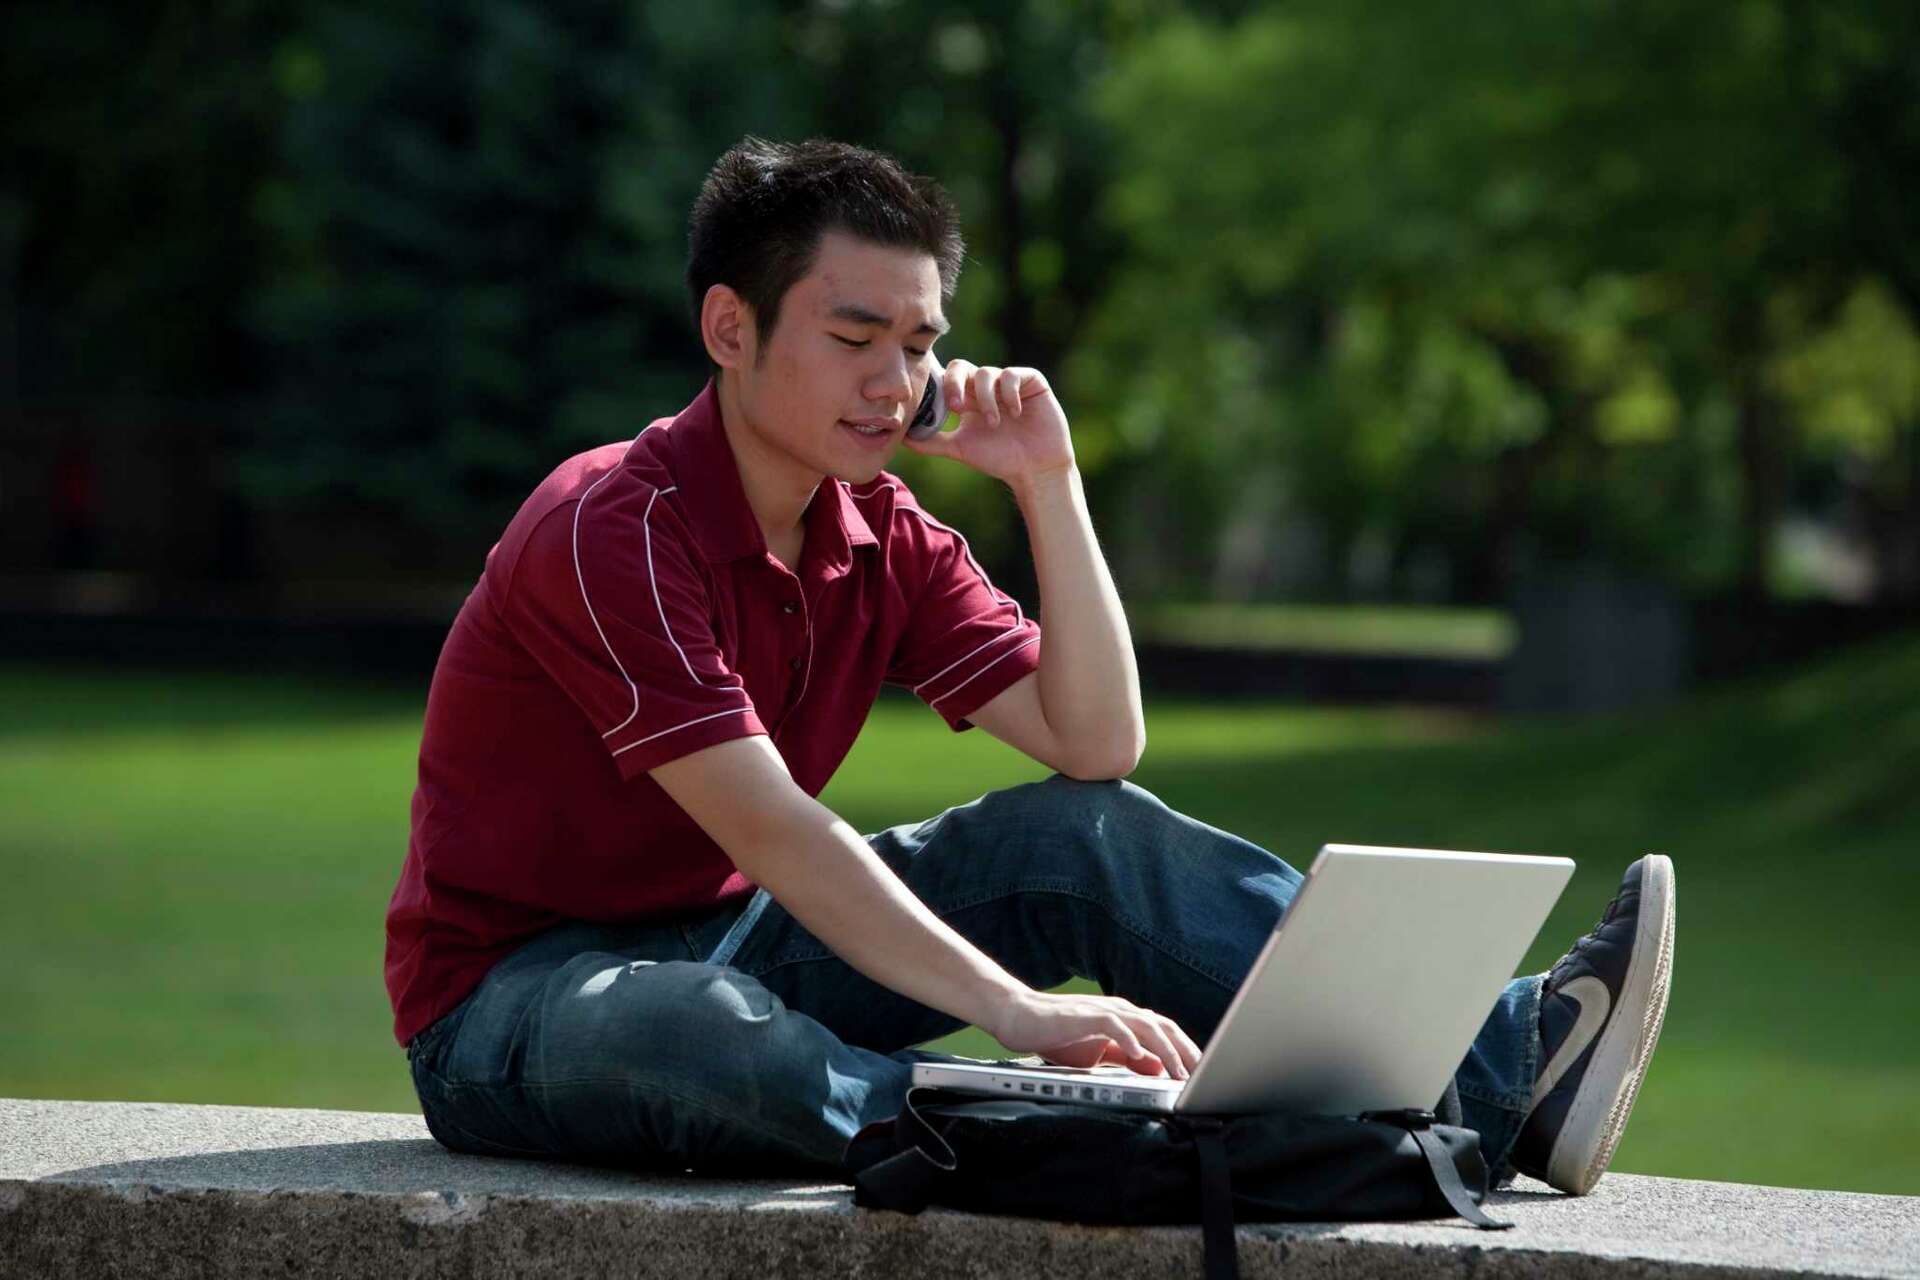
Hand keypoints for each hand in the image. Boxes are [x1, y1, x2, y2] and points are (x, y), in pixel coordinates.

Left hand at [900, 358, 1075, 487]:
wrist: (1034, 469)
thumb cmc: (999, 459)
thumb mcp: (960, 449)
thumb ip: (932, 442)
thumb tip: (902, 438)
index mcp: (968, 398)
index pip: (948, 378)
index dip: (943, 386)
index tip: (945, 408)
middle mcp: (986, 387)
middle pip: (962, 367)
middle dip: (956, 384)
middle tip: (956, 407)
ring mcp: (1008, 382)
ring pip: (986, 373)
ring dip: (985, 399)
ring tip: (993, 423)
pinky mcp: (1031, 381)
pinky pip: (1013, 375)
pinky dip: (1009, 394)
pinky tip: (1015, 413)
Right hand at [988, 988, 1201, 1080]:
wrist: (1020, 1017)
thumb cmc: (1058, 1034)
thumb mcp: (1099, 1053)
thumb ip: (1126, 1058)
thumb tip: (1157, 1068)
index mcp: (1127, 1020)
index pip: (1166, 1033)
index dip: (1187, 1052)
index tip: (1203, 1075)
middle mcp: (1122, 1011)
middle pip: (1164, 1027)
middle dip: (1186, 1051)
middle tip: (1203, 1075)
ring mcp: (1105, 1011)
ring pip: (1145, 1025)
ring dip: (1164, 1049)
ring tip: (1177, 1071)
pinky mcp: (1086, 1014)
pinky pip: (1113, 1024)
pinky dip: (1129, 1039)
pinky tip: (1139, 1055)